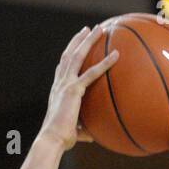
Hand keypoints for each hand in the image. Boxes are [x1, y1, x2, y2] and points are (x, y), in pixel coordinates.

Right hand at [40, 25, 118, 150]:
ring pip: (78, 56)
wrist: (52, 139)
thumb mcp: (74, 132)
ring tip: (99, 28)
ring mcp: (66, 84)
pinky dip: (105, 63)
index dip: (68, 55)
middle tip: (89, 29)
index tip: (74, 46)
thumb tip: (95, 137)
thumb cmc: (61, 140)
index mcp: (57, 91)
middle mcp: (60, 83)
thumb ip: (84, 130)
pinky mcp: (74, 90)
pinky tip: (116, 54)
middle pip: (69, 55)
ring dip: (88, 40)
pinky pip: (92, 73)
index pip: (62, 68)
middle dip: (79, 40)